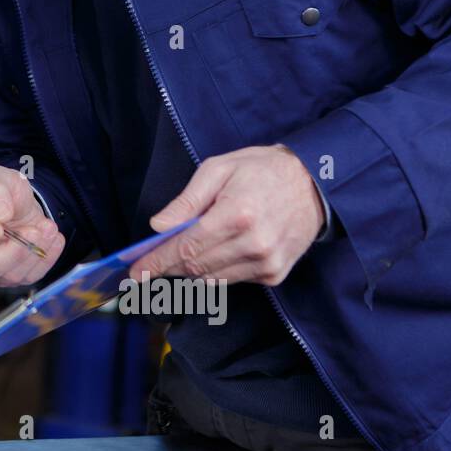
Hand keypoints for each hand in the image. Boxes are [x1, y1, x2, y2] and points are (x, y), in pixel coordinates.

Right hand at [0, 165, 64, 285]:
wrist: (21, 204)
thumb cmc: (0, 193)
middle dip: (12, 251)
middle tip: (32, 230)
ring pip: (10, 275)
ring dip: (34, 251)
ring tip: (48, 226)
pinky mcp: (13, 277)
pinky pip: (30, 276)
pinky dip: (46, 257)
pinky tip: (53, 237)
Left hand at [131, 145, 325, 285]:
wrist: (315, 184)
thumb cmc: (261, 170)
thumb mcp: (218, 169)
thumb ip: (186, 200)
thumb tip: (158, 226)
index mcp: (237, 214)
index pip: (186, 248)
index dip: (157, 262)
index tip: (135, 272)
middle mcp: (253, 244)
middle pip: (196, 267)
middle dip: (167, 269)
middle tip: (146, 269)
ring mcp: (267, 263)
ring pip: (212, 279)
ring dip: (189, 273)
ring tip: (174, 261)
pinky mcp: (275, 274)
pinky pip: (233, 281)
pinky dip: (215, 272)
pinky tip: (212, 256)